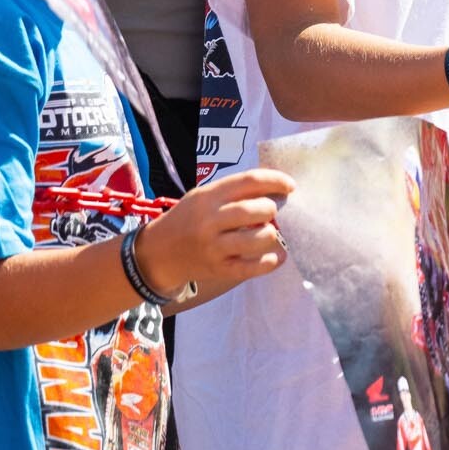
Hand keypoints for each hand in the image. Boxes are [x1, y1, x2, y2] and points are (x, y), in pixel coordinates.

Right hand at [141, 166, 294, 291]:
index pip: (249, 181)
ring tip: (270, 233)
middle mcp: (210, 220)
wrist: (158, 252)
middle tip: (272, 212)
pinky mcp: (218, 269)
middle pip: (254, 210)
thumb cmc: (189, 219)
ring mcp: (214, 247)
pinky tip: (275, 257)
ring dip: (271, 235)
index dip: (275, 181)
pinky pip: (251, 267)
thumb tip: (275, 190)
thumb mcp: (203, 196)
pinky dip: (269, 263)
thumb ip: (233, 192)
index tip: (290, 186)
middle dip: (271, 209)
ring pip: (257, 239)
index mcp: (209, 196)